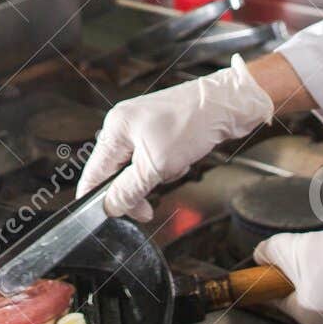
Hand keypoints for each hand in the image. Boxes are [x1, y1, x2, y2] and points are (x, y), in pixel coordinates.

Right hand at [76, 55, 273, 219]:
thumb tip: (110, 206)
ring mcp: (144, 126)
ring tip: (176, 165)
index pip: (94, 172)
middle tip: (147, 208)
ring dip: (158, 176)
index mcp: (116, 128)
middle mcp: (125, 125)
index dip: (97, 198)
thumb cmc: (193, 122)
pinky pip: (156, 160)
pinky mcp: (162, 131)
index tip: (104, 218)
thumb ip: (129, 189)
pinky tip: (184, 158)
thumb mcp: (156, 165)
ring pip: (139, 169)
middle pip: (116, 173)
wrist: (228, 104)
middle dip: (137, 188)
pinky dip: (169, 166)